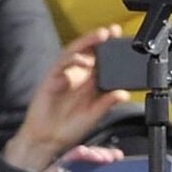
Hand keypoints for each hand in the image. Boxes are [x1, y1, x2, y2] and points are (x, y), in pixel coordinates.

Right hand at [4, 29, 129, 171]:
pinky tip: (81, 62)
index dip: (111, 48)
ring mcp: (63, 76)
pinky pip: (59, 67)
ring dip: (86, 43)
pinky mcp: (50, 81)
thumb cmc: (70, 127)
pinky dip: (71, 62)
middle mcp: (78, 75)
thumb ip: (107, 103)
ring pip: (74, 54)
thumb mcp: (95, 115)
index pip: (102, 59)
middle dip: (99, 39)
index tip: (122, 38)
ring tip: (100, 37)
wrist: (47, 140)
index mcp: (91, 81)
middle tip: (112, 30)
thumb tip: (124, 94)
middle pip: (88, 51)